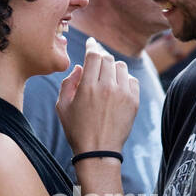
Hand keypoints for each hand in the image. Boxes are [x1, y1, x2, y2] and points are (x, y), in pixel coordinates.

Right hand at [56, 37, 138, 155]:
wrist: (99, 152)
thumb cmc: (77, 130)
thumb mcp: (62, 106)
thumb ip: (68, 83)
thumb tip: (79, 67)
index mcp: (88, 86)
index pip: (93, 55)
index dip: (92, 46)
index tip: (91, 43)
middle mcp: (107, 87)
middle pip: (107, 58)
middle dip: (101, 58)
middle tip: (97, 62)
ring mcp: (123, 94)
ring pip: (121, 67)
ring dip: (113, 68)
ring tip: (106, 78)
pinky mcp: (134, 102)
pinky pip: (132, 80)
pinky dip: (125, 80)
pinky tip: (117, 88)